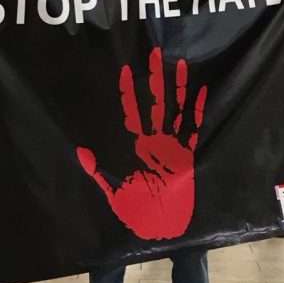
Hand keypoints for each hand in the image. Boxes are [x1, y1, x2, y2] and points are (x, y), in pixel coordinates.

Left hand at [76, 47, 207, 240]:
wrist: (160, 229)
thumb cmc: (137, 213)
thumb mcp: (113, 192)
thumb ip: (98, 171)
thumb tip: (79, 151)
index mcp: (138, 148)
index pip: (132, 114)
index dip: (128, 93)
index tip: (124, 69)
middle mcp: (157, 142)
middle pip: (155, 104)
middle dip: (154, 80)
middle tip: (154, 53)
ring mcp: (175, 147)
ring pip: (177, 111)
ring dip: (178, 89)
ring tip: (179, 63)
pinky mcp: (190, 156)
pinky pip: (195, 129)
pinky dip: (199, 111)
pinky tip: (203, 91)